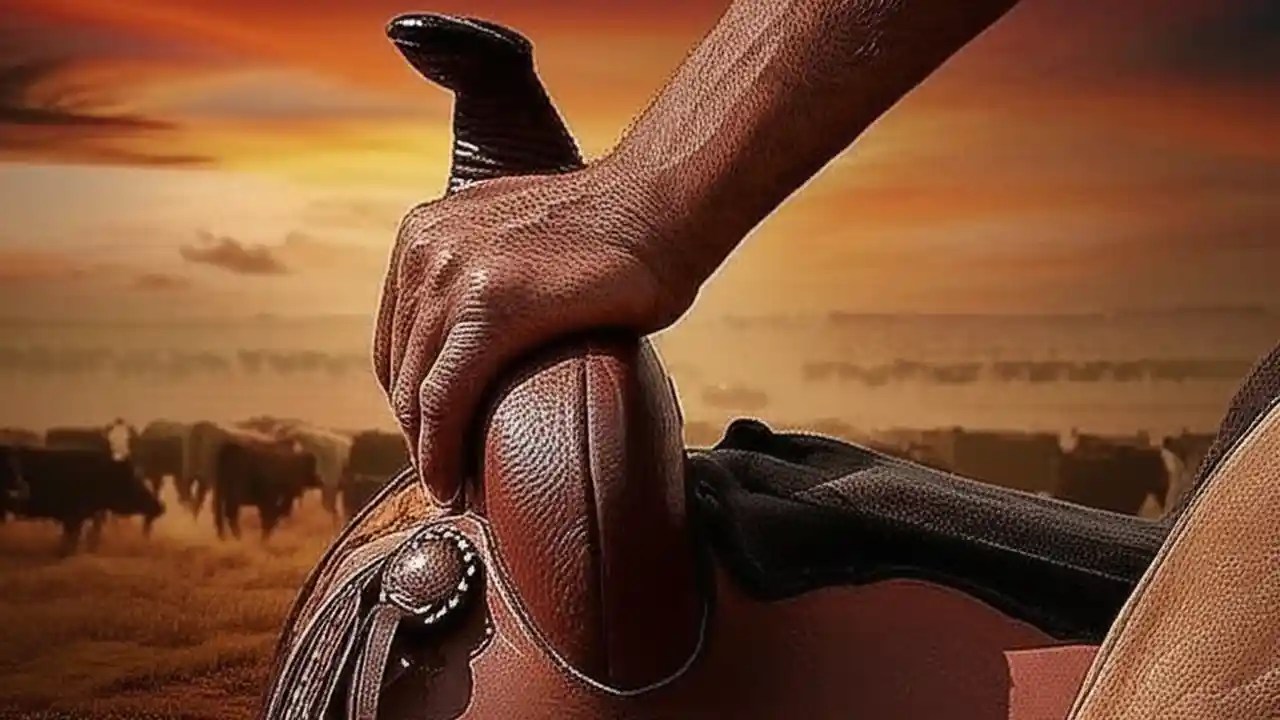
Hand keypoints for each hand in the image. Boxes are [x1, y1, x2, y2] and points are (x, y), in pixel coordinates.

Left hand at [374, 161, 695, 507]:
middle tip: (444, 480)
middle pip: (401, 367)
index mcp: (425, 233)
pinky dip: (442, 450)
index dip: (410, 400)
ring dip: (429, 451)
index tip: (434, 441)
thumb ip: (485, 275)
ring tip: (452, 490)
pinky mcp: (488, 307)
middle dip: (418, 431)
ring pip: (416, 390)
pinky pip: (445, 398)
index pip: (397, 338)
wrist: (662, 206)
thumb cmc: (615, 234)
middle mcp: (427, 249)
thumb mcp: (520, 242)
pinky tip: (453, 486)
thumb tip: (480, 334)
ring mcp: (453, 273)